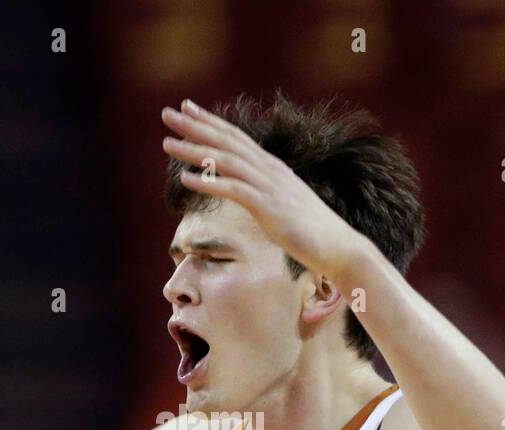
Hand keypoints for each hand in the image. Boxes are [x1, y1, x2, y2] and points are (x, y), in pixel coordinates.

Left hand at [160, 99, 366, 281]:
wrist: (337, 246)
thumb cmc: (311, 230)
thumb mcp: (284, 203)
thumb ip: (265, 192)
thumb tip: (248, 192)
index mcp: (271, 167)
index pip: (236, 137)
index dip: (210, 121)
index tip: (187, 108)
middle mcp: (269, 170)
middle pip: (226, 141)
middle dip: (195, 126)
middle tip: (167, 113)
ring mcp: (269, 186)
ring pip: (225, 161)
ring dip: (194, 150)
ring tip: (167, 143)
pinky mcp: (267, 207)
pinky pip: (232, 190)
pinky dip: (208, 182)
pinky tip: (185, 179)